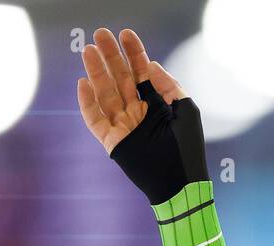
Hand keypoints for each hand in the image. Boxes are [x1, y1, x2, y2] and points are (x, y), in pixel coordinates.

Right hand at [76, 27, 186, 155]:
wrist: (181, 183)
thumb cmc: (189, 149)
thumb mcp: (187, 112)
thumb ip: (170, 87)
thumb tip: (152, 65)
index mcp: (156, 104)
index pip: (141, 73)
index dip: (133, 53)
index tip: (125, 34)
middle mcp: (138, 112)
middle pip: (120, 78)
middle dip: (110, 56)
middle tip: (100, 34)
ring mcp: (124, 125)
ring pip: (105, 93)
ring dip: (96, 72)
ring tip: (88, 50)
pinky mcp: (113, 141)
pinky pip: (95, 119)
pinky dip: (88, 103)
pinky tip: (84, 84)